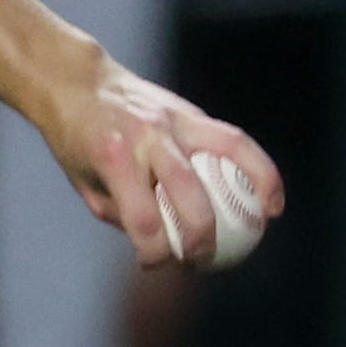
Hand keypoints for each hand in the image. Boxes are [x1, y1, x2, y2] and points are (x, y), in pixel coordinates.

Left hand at [44, 52, 285, 271]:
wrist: (76, 83)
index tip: (153, 263)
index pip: (144, 220)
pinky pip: (233, 140)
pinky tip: (270, 192)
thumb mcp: (85, 183)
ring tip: (264, 223)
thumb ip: (121, 212)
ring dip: (252, 191)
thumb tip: (163, 242)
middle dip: (199, 237)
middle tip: (201, 260)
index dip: (154, 253)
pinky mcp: (190, 112)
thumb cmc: (75, 140)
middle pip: (186, 192)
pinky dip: (257, 165)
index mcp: (112, 159)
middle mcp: (146, 137)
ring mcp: (172, 121)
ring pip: (226, 154)